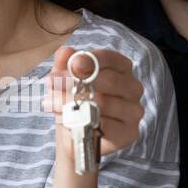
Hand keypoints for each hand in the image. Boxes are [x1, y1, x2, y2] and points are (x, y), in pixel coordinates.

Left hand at [42, 47, 143, 163]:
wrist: (76, 135)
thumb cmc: (75, 101)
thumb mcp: (65, 80)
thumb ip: (64, 63)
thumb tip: (66, 52)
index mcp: (121, 68)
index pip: (110, 59)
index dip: (92, 60)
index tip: (74, 64)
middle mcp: (132, 87)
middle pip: (108, 80)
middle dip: (78, 82)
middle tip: (54, 84)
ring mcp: (133, 110)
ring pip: (103, 103)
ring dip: (74, 104)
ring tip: (53, 104)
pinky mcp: (129, 132)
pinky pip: (106, 125)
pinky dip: (84, 123)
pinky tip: (69, 121)